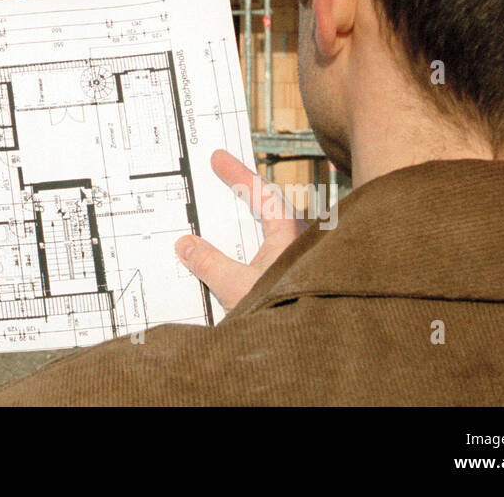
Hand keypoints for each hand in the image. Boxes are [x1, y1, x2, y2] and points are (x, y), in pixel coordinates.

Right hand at [175, 149, 304, 312]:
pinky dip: (259, 248)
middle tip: (225, 178)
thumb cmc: (288, 311)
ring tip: (230, 219)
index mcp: (290, 234)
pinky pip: (278, 253)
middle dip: (249, 193)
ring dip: (255, 224)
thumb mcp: (237, 287)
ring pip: (278, 230)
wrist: (317, 347)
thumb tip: (186, 245)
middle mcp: (302, 242)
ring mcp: (306, 259)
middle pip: (273, 207)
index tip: (218, 157)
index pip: (261, 192)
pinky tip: (246, 260)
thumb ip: (209, 264)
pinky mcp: (304, 278)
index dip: (237, 173)